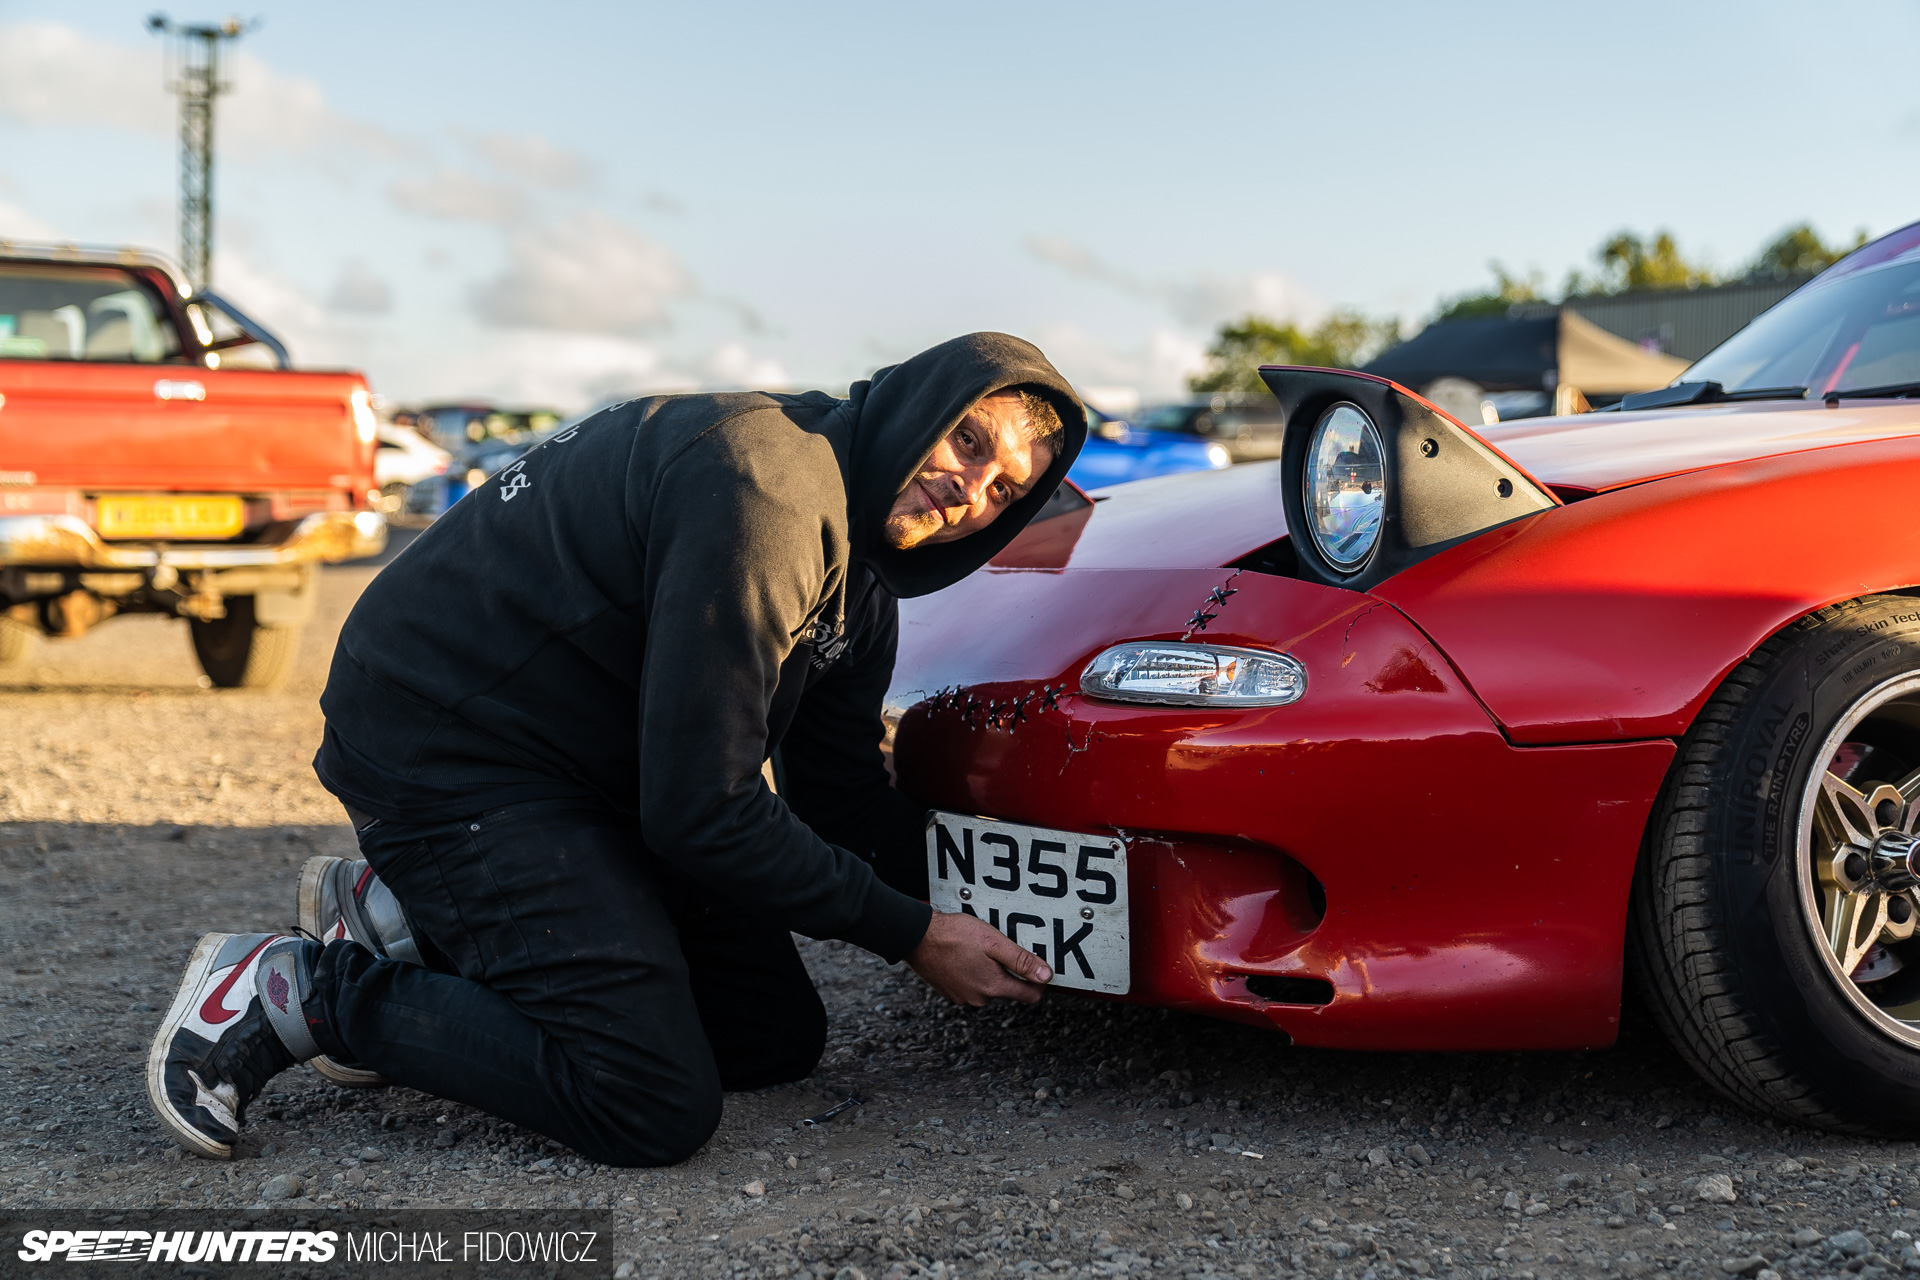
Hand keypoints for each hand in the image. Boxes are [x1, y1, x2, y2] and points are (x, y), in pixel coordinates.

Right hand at [907, 909, 1051, 1005]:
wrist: (916, 937)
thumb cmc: (953, 936)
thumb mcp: (993, 942)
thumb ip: (1021, 960)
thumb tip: (1045, 975)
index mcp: (993, 986)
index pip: (1030, 995)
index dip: (1038, 981)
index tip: (1038, 967)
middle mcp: (979, 998)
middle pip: (1007, 988)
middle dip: (1007, 970)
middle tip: (998, 947)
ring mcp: (963, 997)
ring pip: (987, 985)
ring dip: (988, 970)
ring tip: (976, 949)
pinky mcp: (951, 992)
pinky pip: (971, 984)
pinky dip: (972, 971)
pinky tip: (964, 956)